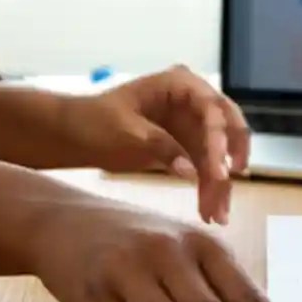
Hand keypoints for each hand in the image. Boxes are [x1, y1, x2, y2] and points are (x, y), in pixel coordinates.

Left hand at [64, 65, 250, 224]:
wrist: (72, 135)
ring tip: (217, 216)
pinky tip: (210, 211)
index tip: (219, 169)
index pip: (211, 109)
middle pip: (228, 128)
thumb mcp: (125, 132)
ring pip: (219, 155)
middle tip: (226, 185)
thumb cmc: (94, 123)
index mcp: (179, 85)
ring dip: (219, 185)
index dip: (219, 139)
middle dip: (229, 161)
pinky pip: (205, 169)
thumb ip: (161, 147)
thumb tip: (191, 171)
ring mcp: (191, 126)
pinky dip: (208, 190)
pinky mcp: (186, 147)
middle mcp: (193, 102)